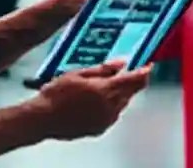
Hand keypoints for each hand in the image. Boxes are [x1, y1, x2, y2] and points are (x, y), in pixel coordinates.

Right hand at [28, 61, 152, 139]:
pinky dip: (110, 106)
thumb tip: (121, 63)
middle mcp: (110, 107)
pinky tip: (95, 101)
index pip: (135, 80)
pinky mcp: (100, 129)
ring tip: (101, 86)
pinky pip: (112, 114)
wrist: (43, 118)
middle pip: (131, 92)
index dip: (144, 71)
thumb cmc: (56, 94)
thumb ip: (102, 69)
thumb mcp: (78, 73)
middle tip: (125, 72)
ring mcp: (106, 120)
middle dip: (131, 82)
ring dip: (119, 94)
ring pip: (122, 103)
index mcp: (106, 90)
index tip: (148, 65)